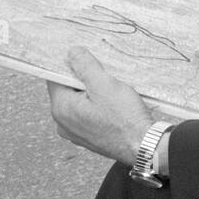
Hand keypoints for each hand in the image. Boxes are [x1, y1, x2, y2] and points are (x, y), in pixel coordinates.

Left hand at [47, 47, 154, 164]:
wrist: (143, 145)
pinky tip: (113, 106)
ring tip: (111, 92)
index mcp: (61, 108)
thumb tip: (72, 53)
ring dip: (92, 93)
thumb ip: (85, 66)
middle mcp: (62, 123)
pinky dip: (96, 107)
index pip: (55, 77)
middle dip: (84, 80)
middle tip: (104, 77)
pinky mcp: (87, 138)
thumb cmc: (125, 119)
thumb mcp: (105, 84)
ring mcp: (74, 133)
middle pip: (67, 90)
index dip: (70, 65)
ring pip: (78, 102)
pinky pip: (86, 115)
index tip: (85, 59)